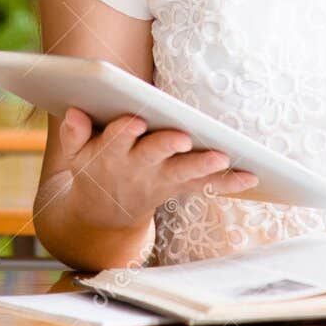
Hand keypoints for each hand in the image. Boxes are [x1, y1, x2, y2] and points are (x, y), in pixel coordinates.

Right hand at [43, 108, 258, 231]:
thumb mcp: (75, 154)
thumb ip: (74, 134)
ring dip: (204, 166)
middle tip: (183, 137)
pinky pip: (206, 186)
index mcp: (109, 155)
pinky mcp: (179, 187)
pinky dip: (229, 182)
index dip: (124, 132)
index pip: (114, 141)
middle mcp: (137, 168)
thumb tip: (74, 112)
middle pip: (153, 155)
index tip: (134, 120)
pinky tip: (251, 176)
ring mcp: (160, 179)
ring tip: (223, 157)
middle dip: (167, 146)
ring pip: (184, 173)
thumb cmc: (92, 167)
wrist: (104, 213)